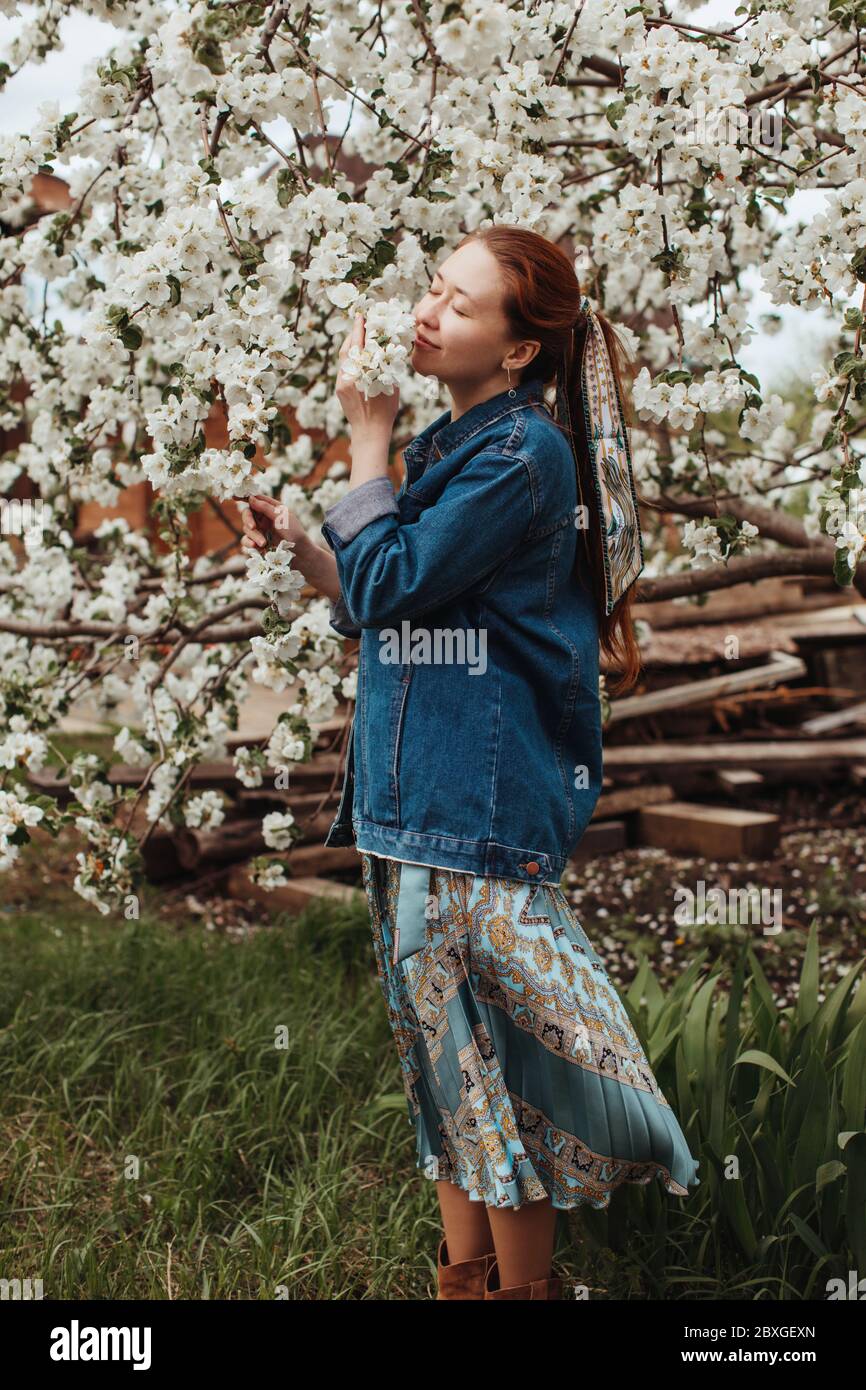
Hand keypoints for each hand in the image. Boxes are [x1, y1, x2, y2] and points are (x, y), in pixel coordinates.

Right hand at [240, 494, 308, 551]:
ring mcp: (260, 531)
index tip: (234, 495)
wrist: (300, 555)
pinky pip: (246, 540)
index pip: (256, 499)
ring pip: (246, 528)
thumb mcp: (282, 517)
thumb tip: (250, 498)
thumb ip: (265, 507)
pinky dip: (248, 543)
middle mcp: (264, 518)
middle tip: (253, 527)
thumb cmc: (294, 533)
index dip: (245, 496)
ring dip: (253, 535)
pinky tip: (255, 547)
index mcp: (272, 508)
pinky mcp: (257, 544)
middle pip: (248, 513)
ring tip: (263, 543)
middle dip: (248, 519)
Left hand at [336, 312, 399, 439]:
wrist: (369, 431)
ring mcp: (342, 382)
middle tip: (360, 323)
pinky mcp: (339, 388)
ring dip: (351, 347)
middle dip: (353, 334)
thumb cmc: (385, 410)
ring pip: (344, 358)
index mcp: (362, 373)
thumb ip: (385, 367)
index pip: (358, 344)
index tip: (360, 316)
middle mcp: (349, 375)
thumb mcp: (390, 385)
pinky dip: (350, 360)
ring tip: (359, 338)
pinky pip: (344, 369)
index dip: (359, 329)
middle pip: (347, 348)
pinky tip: (357, 358)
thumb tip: (386, 351)